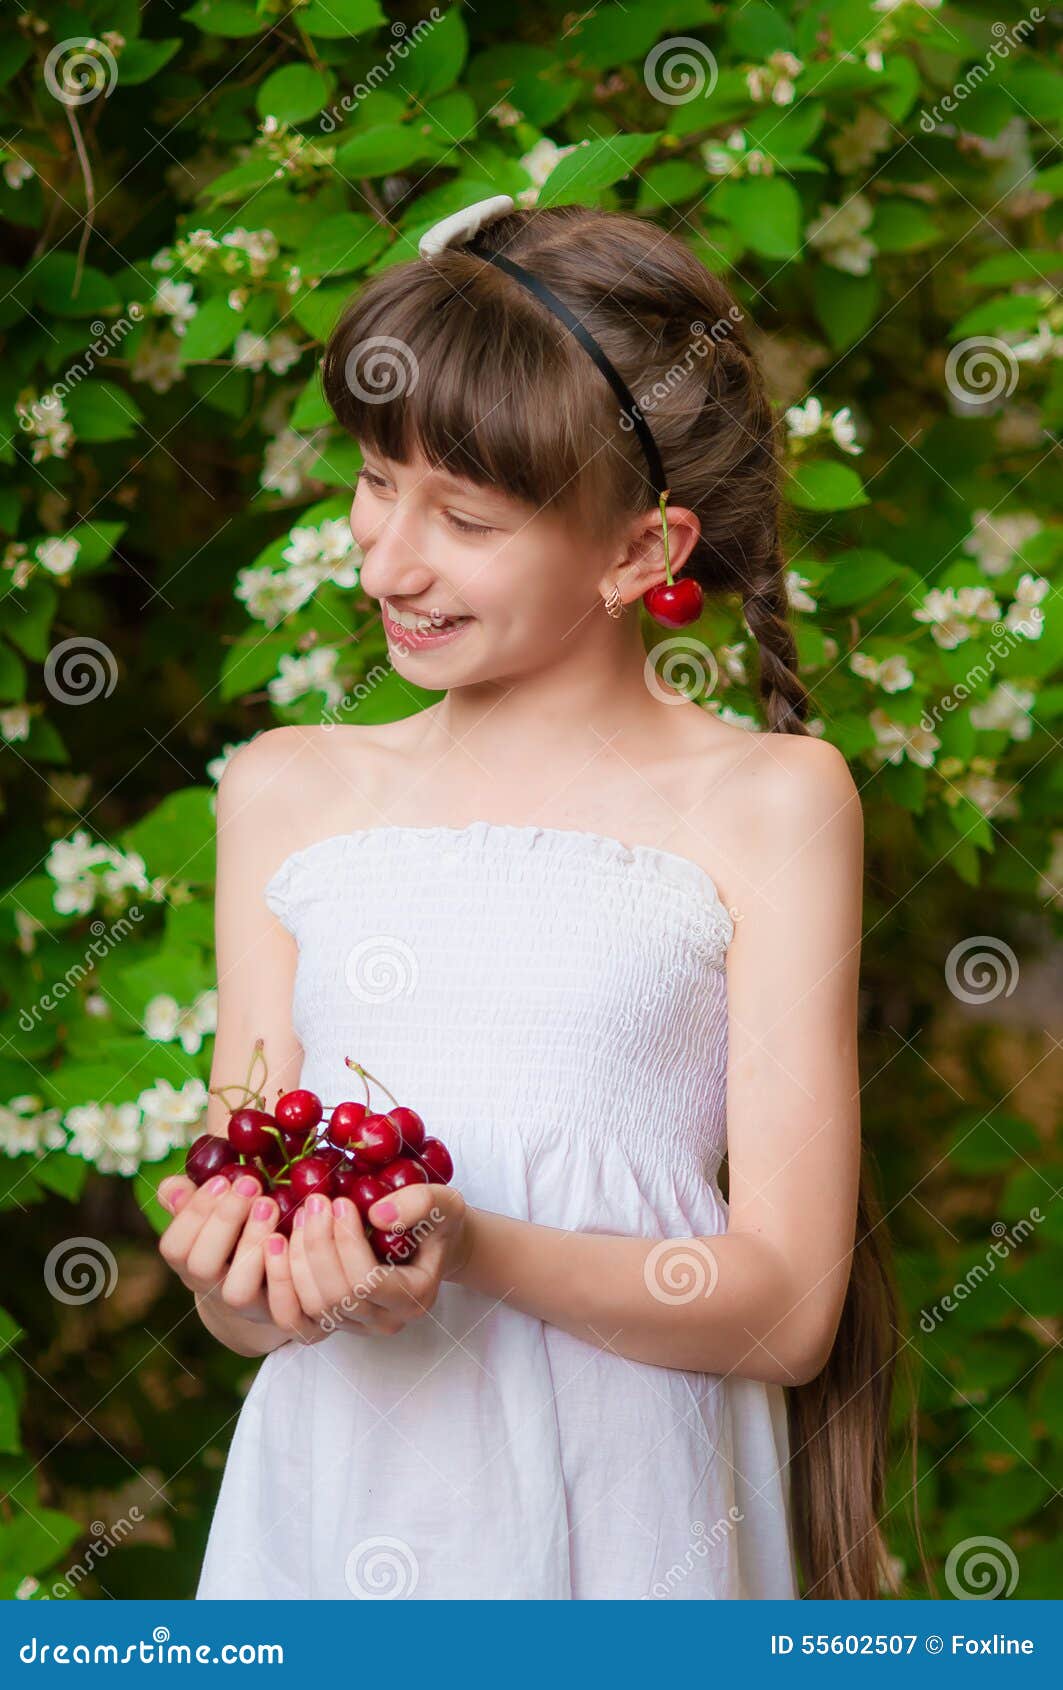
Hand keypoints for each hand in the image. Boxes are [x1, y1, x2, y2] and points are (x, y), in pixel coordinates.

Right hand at [156, 1171, 327, 1345]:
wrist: (264, 1293)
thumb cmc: (233, 1241)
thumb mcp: (210, 1220)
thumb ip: (190, 1201)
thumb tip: (173, 1186)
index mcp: (190, 1263)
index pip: (174, 1247)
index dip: (193, 1214)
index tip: (221, 1180)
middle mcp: (212, 1288)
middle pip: (202, 1266)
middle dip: (224, 1220)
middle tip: (250, 1185)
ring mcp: (244, 1306)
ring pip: (237, 1291)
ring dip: (251, 1244)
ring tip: (269, 1205)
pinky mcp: (278, 1314)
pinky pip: (279, 1304)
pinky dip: (283, 1268)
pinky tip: (292, 1232)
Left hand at [285, 1183, 467, 1338]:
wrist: (430, 1241)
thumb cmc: (436, 1221)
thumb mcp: (442, 1202)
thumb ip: (419, 1203)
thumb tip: (377, 1215)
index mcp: (416, 1296)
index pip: (368, 1281)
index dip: (346, 1242)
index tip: (339, 1202)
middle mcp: (386, 1320)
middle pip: (336, 1297)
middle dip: (317, 1246)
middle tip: (314, 1204)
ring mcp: (357, 1326)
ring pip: (311, 1307)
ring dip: (296, 1259)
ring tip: (299, 1215)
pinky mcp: (333, 1322)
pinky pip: (294, 1317)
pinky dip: (280, 1282)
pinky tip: (276, 1244)